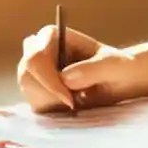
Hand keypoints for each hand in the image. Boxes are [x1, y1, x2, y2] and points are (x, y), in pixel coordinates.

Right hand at [17, 25, 135, 113]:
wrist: (121, 82)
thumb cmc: (118, 67)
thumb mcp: (113, 65)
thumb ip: (93, 69)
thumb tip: (65, 77)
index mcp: (51, 36)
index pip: (36, 58)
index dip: (48, 81)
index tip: (70, 99)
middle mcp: (38, 52)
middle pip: (26, 75)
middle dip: (50, 95)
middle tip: (75, 103)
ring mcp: (34, 72)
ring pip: (29, 92)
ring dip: (53, 103)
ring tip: (78, 99)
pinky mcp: (37, 91)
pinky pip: (34, 105)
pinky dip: (52, 110)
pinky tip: (71, 105)